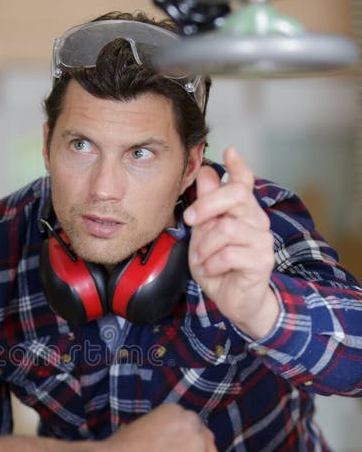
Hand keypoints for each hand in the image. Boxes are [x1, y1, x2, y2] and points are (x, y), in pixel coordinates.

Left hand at [184, 146, 279, 338]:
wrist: (235, 301)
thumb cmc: (219, 267)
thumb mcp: (204, 234)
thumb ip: (206, 206)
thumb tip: (205, 173)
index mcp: (242, 211)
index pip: (244, 181)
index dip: (238, 165)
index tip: (229, 150)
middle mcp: (256, 220)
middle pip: (235, 194)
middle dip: (206, 205)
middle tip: (190, 221)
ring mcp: (261, 240)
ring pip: (227, 227)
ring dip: (205, 245)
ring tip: (200, 259)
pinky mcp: (262, 260)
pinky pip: (230, 253)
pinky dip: (213, 263)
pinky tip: (211, 270)